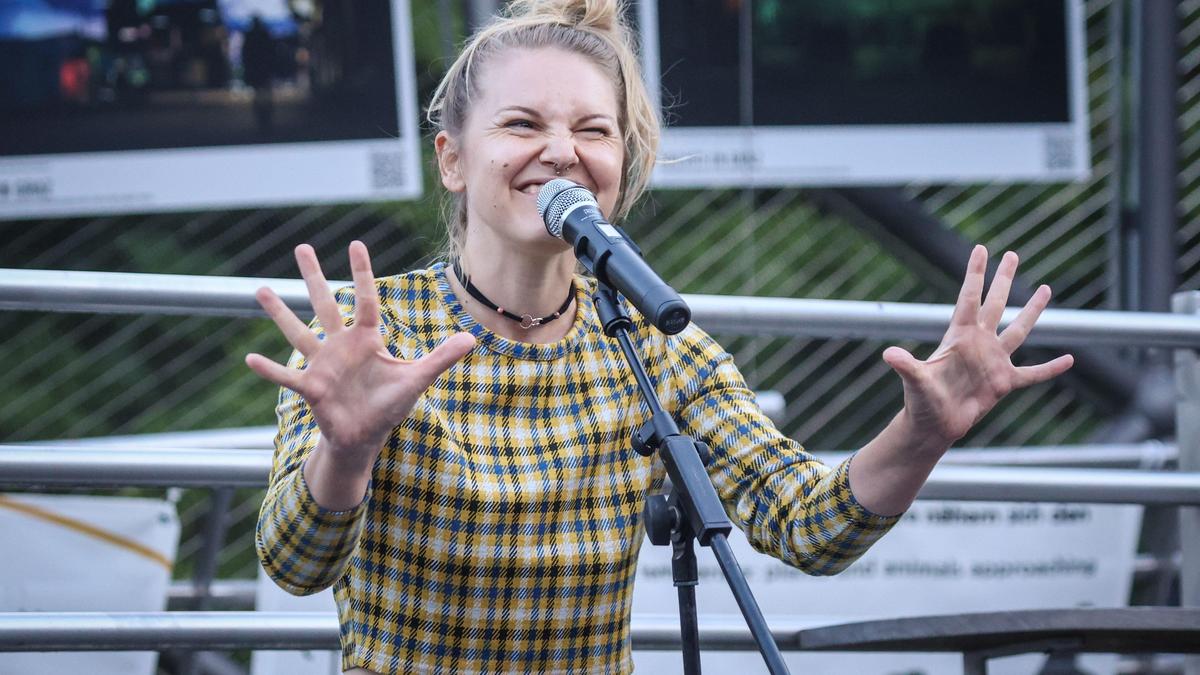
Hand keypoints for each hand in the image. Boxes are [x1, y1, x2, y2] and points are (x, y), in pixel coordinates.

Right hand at [246, 241, 475, 472]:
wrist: (364, 436)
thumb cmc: (387, 405)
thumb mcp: (416, 380)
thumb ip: (441, 359)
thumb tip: (472, 339)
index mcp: (367, 339)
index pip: (366, 299)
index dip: (362, 273)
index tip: (355, 244)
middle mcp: (341, 345)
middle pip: (325, 303)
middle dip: (314, 276)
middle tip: (301, 246)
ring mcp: (323, 365)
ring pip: (299, 333)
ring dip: (281, 313)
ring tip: (259, 291)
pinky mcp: (312, 388)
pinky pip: (288, 377)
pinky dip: (270, 369)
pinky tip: (250, 359)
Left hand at [882, 245, 1073, 447]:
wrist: (934, 426)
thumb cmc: (921, 402)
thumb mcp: (916, 381)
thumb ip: (907, 366)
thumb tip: (889, 355)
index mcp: (959, 337)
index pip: (969, 297)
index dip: (975, 273)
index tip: (981, 248)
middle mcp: (978, 343)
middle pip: (995, 304)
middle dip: (1003, 280)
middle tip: (1012, 254)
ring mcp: (994, 361)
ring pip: (1018, 330)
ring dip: (1032, 311)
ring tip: (1046, 289)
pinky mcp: (1004, 383)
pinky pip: (1033, 374)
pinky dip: (1050, 368)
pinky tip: (1069, 359)